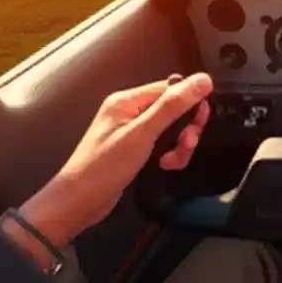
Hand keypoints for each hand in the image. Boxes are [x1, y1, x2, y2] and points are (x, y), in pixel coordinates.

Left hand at [17, 73, 212, 247]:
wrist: (79, 202)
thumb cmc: (104, 166)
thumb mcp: (143, 133)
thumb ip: (173, 106)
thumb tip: (202, 80)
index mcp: (127, 100)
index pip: (170, 88)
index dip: (190, 102)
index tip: (201, 120)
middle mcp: (129, 111)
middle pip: (172, 109)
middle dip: (185, 127)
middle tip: (187, 143)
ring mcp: (131, 131)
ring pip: (170, 129)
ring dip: (179, 144)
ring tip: (174, 160)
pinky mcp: (133, 149)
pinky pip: (161, 144)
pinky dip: (169, 154)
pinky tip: (165, 165)